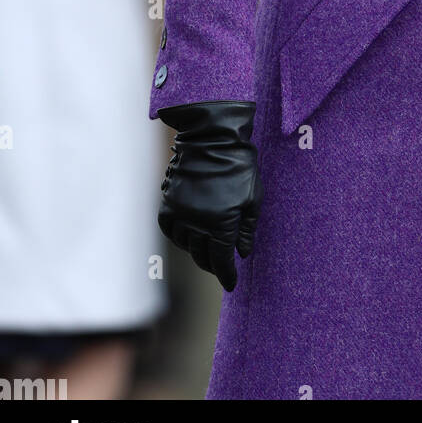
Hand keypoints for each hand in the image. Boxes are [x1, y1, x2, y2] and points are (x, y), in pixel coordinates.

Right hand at [157, 100, 262, 291]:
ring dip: (197, 250)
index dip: (226, 274)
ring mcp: (180, 213)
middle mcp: (197, 223)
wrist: (213, 139)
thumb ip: (247, 229)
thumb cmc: (239, 167)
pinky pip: (170, 230)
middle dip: (213, 265)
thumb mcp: (252, 198)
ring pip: (186, 245)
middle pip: (202, 256)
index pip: (221, 260)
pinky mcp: (168, 203)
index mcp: (221, 224)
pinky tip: (188, 236)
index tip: (231, 283)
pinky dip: (179, 237)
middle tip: (220, 266)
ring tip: (206, 248)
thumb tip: (242, 252)